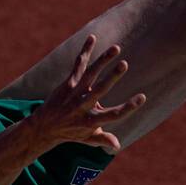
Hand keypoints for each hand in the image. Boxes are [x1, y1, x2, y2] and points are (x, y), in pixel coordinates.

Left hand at [30, 35, 145, 151]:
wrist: (43, 126)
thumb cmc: (70, 132)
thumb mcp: (86, 139)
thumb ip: (102, 139)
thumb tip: (117, 146)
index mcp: (90, 122)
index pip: (113, 116)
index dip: (128, 108)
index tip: (142, 97)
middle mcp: (81, 106)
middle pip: (99, 91)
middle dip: (112, 77)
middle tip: (125, 64)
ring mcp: (74, 93)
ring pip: (90, 74)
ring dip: (102, 60)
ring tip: (116, 48)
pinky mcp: (67, 84)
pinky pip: (78, 65)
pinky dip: (85, 51)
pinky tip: (93, 38)